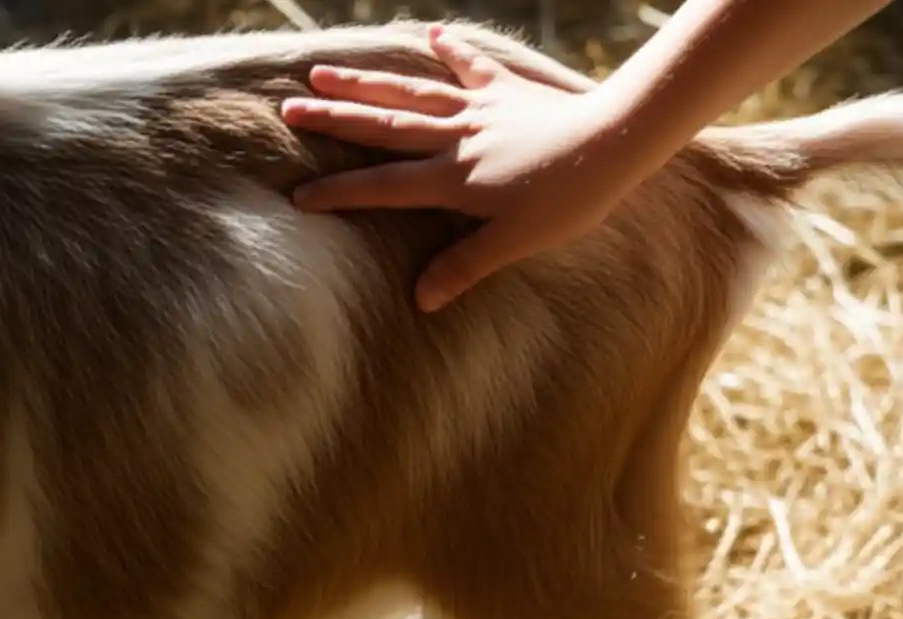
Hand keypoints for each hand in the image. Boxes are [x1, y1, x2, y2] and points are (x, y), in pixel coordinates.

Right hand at [281, 25, 641, 312]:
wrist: (614, 141)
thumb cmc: (568, 199)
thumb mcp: (515, 242)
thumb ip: (465, 266)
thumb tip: (420, 300)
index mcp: (453, 178)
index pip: (383, 187)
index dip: (339, 193)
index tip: (299, 197)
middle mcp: (456, 138)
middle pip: (383, 128)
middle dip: (334, 120)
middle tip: (289, 110)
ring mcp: (480, 108)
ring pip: (411, 92)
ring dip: (367, 82)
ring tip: (324, 70)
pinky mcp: (508, 89)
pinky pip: (473, 67)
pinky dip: (452, 51)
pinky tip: (433, 34)